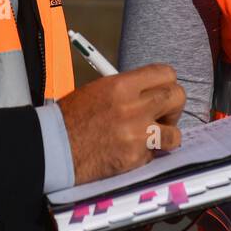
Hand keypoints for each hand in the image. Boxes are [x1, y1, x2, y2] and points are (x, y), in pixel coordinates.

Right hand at [57, 64, 183, 184]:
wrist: (54, 147)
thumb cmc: (70, 119)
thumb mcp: (98, 91)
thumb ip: (127, 90)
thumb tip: (148, 94)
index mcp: (122, 85)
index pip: (164, 73)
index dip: (167, 83)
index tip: (163, 91)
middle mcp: (133, 107)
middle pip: (177, 97)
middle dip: (174, 108)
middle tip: (163, 116)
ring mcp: (136, 134)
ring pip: (175, 132)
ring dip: (166, 136)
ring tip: (152, 138)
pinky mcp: (135, 157)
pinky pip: (155, 155)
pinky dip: (148, 155)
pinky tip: (132, 152)